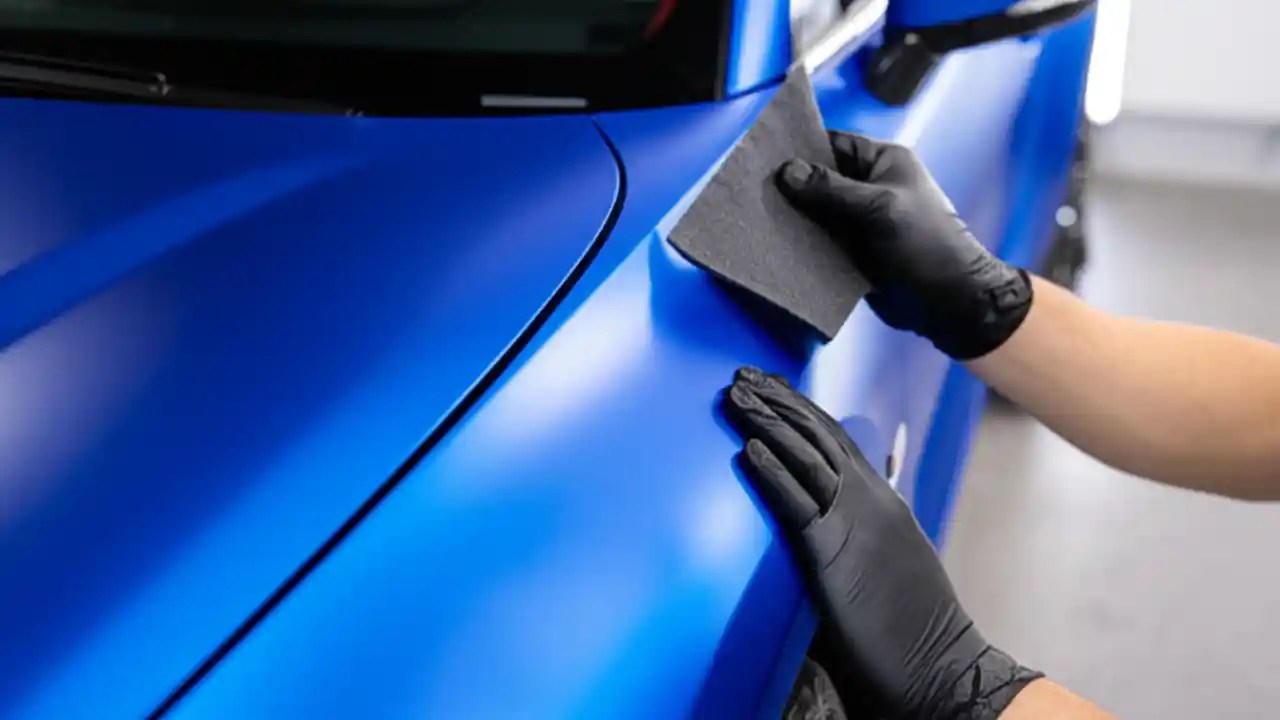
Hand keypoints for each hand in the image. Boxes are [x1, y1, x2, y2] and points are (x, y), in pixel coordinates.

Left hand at [721, 366, 1040, 718]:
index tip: (772, 386)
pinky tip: (748, 449)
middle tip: (741, 375)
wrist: (942, 667)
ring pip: (805, 455)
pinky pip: (796, 501)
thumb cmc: (911, 627)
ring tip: (735, 396)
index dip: (800, 408)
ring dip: (766, 421)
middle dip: (776, 400)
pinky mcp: (834, 552)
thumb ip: (860, 533)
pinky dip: (771, 471)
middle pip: (816, 433)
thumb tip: (832, 518)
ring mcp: (856, 521)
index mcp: (882, 500)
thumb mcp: (888, 564)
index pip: (835, 439)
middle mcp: (871, 499)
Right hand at [776, 131, 1031, 359]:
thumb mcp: (879, 209)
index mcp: (883, 162)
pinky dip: (801, 242)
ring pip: (816, 211)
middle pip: (820, 178)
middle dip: (791, 185)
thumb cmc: (925, 245)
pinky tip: (773, 243)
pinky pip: (819, 239)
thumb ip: (831, 190)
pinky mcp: (851, 250)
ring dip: (792, 217)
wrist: (948, 302)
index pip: (834, 143)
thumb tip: (786, 171)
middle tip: (751, 189)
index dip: (802, 148)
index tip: (764, 156)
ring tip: (755, 216)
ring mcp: (859, 220)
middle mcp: (869, 186)